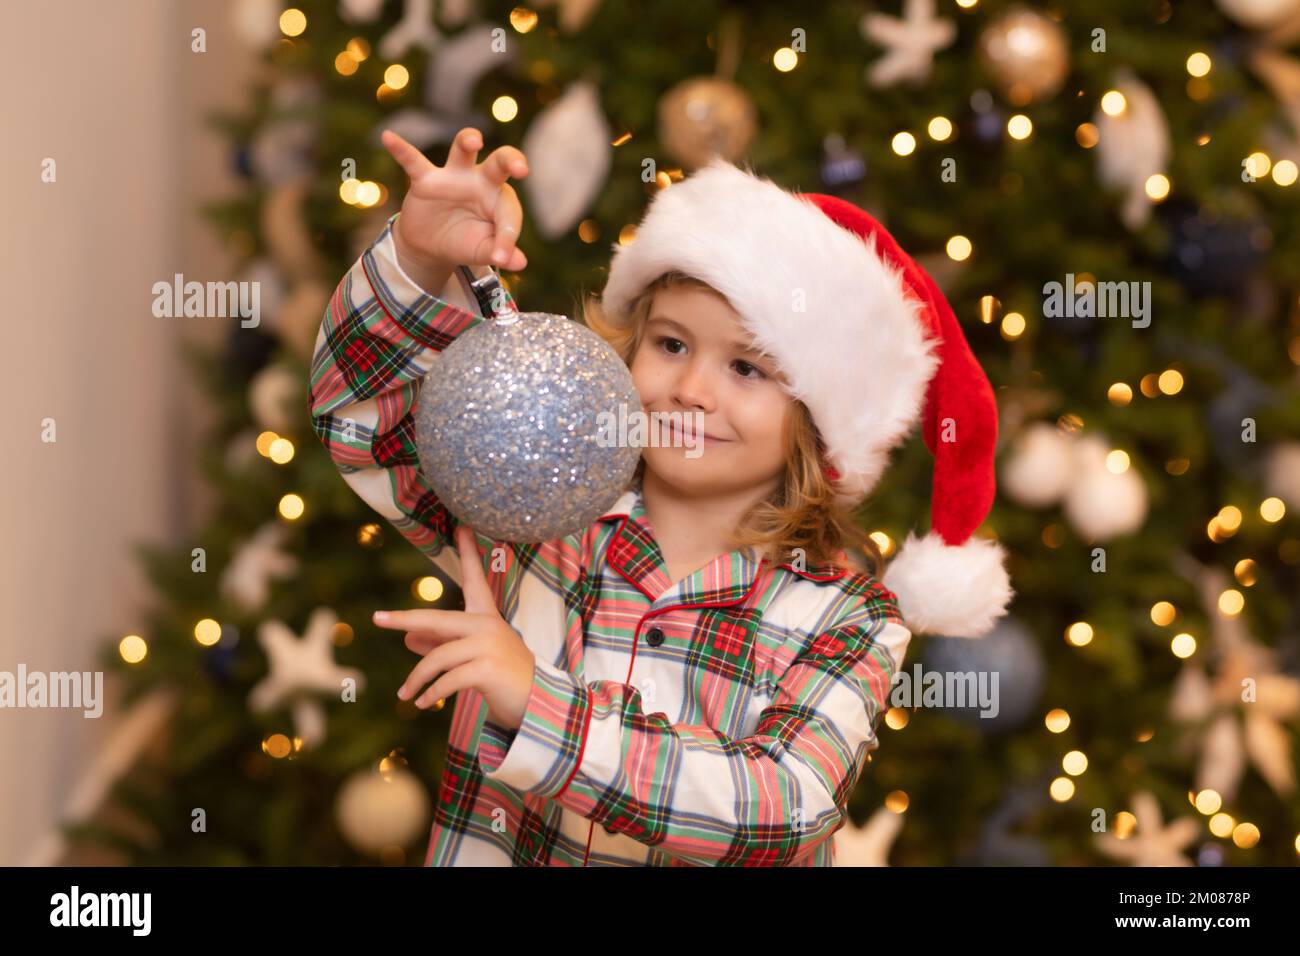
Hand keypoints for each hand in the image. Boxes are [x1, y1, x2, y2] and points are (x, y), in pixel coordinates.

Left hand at [373, 524, 535, 730]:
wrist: (539, 704)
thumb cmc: (504, 677)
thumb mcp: (472, 656)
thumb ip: (441, 644)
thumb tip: (407, 639)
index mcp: (487, 616)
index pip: (475, 579)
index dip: (468, 552)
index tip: (461, 527)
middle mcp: (488, 625)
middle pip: (436, 619)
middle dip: (404, 619)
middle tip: (377, 618)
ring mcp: (488, 645)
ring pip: (437, 657)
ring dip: (417, 679)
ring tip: (405, 695)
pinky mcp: (487, 668)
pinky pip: (447, 679)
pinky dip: (431, 693)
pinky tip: (422, 704)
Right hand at [381, 126, 528, 278]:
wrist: (431, 246)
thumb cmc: (465, 242)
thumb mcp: (482, 251)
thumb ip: (500, 252)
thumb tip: (520, 262)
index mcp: (500, 200)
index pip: (509, 213)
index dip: (507, 237)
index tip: (501, 258)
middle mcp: (481, 181)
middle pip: (500, 162)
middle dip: (512, 160)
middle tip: (520, 169)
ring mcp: (453, 177)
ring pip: (463, 150)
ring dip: (467, 141)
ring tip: (474, 140)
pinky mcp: (426, 180)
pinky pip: (413, 161)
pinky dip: (400, 149)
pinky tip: (388, 137)